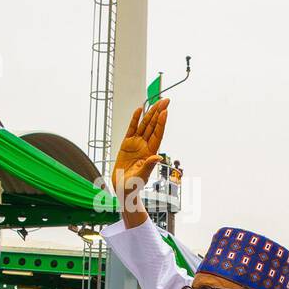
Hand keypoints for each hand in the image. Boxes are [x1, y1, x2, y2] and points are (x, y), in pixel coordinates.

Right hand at [111, 98, 169, 227]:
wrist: (122, 189)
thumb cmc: (133, 186)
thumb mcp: (141, 177)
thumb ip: (148, 166)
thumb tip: (158, 157)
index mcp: (150, 153)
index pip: (157, 135)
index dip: (161, 123)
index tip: (165, 112)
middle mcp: (145, 146)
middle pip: (153, 126)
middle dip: (159, 113)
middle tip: (166, 100)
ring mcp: (136, 144)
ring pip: (144, 125)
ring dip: (150, 113)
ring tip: (156, 101)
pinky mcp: (126, 144)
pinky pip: (131, 129)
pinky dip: (135, 119)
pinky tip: (139, 110)